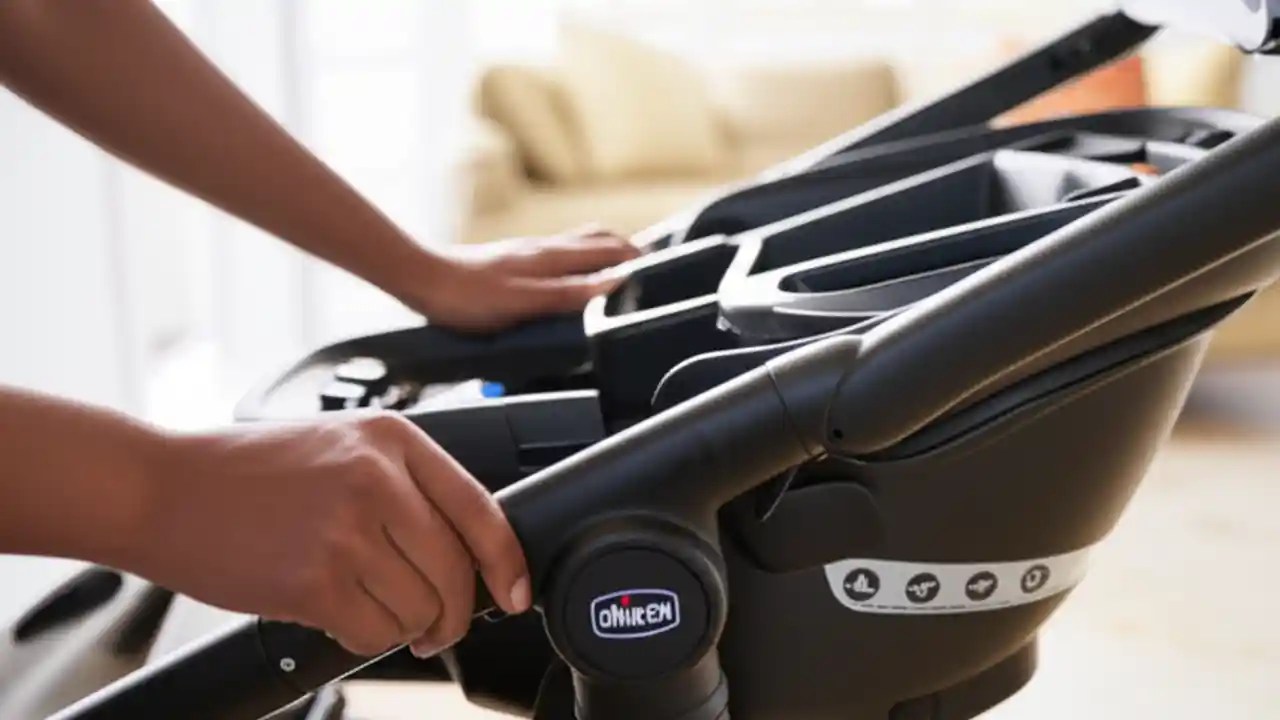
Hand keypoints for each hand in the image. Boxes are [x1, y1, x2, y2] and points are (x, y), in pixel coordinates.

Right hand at [131, 413, 529, 657]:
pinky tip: (345, 616)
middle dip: (455, 613)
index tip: (515, 593)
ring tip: (378, 611)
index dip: (508, 562)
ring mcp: (347, 531)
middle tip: (439, 625)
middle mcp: (377, 479)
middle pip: (457, 571)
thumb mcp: (342, 445)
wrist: (163, 488)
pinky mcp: (315, 581)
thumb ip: (407, 484)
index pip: (482, 509)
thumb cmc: (249, 471)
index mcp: (393, 439)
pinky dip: (369, 639)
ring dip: (409, 627)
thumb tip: (467, 548)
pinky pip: (377, 634)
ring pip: (422, 608)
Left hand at [404, 228, 640, 332]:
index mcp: (552, 256)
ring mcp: (527, 253)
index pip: (608, 249)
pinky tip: (569, 278)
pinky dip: (578, 261)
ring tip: (617, 268)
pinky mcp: (512, 261)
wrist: (421, 280)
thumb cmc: (467, 296)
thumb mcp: (524, 301)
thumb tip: (615, 283)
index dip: (636, 258)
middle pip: (597, 240)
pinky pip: (558, 255)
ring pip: (577, 244)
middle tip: (647, 268)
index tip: (660, 271)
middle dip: (626, 250)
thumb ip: (570, 293)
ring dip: (602, 252)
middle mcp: (543, 248)